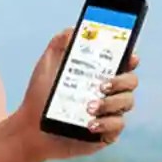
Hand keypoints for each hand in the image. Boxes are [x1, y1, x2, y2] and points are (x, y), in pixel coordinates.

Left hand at [13, 27, 139, 160]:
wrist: (31, 127)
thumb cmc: (40, 95)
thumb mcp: (47, 65)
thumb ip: (59, 43)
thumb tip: (76, 29)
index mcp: (98, 73)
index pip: (124, 63)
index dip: (131, 58)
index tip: (130, 57)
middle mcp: (108, 92)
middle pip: (131, 82)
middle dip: (121, 81)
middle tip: (102, 85)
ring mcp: (109, 112)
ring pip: (127, 103)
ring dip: (110, 103)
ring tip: (89, 107)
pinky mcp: (106, 133)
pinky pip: (118, 126)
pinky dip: (106, 123)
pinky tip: (90, 124)